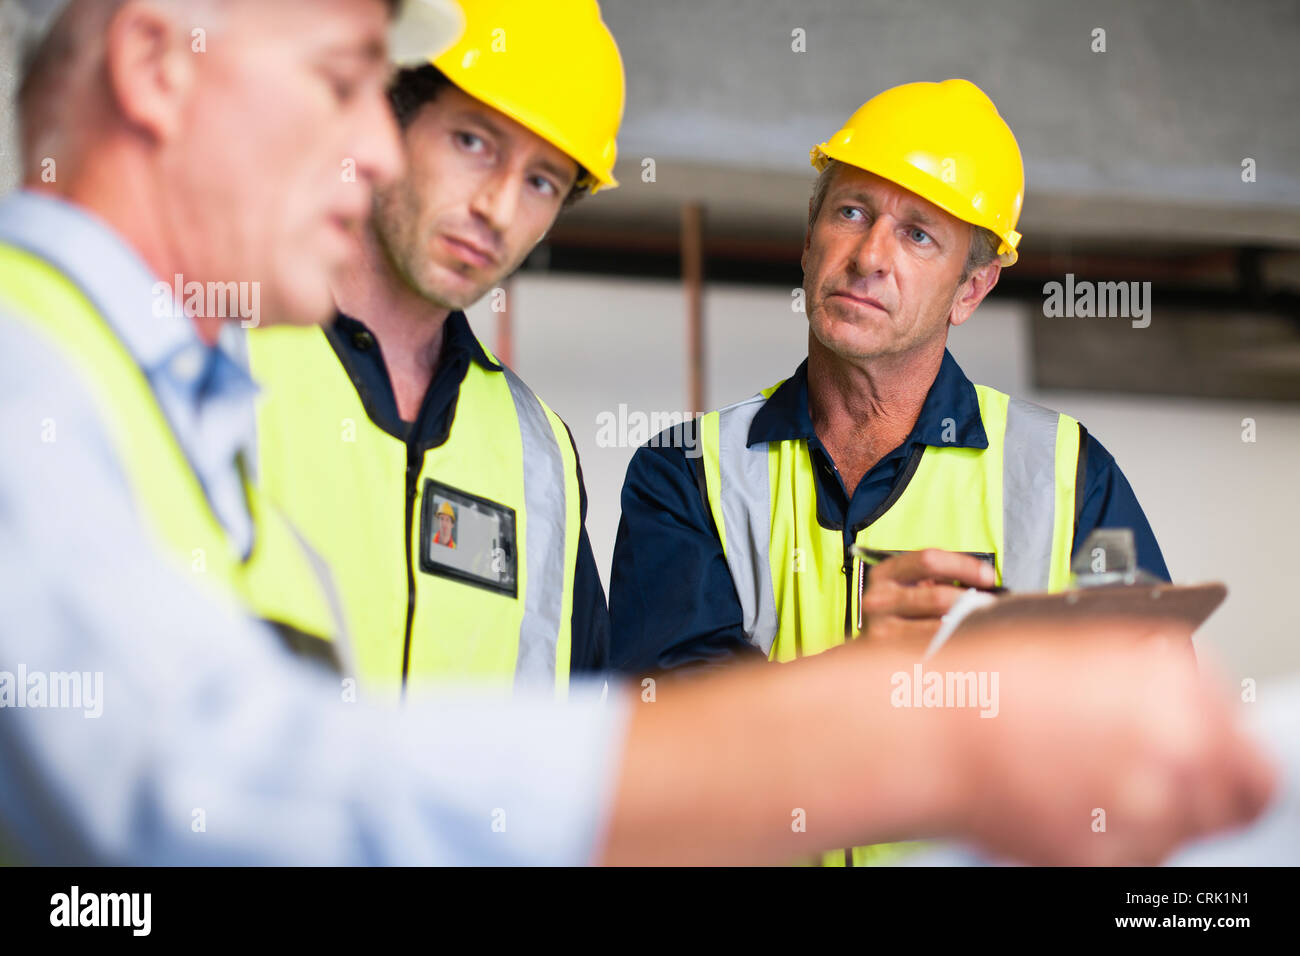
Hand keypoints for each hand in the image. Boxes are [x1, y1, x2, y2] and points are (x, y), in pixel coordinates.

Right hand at [859, 548, 996, 643]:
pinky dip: (956, 646)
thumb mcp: (909, 584)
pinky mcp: (889, 656)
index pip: (929, 559)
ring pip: (939, 626)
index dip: (963, 566)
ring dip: (968, 624)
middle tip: (993, 606)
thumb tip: (984, 581)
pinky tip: (967, 644)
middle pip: (937, 596)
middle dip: (973, 601)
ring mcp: (881, 629)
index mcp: (886, 572)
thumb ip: (939, 578)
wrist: (865, 645)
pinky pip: (933, 649)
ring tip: (984, 624)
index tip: (988, 577)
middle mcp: (879, 598)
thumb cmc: (898, 611)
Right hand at [947, 637, 1277, 864]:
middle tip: (1155, 778)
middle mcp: (1175, 754)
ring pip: (1181, 834)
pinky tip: (1068, 801)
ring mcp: (1140, 813)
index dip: (1233, 760)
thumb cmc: (995, 686)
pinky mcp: (1101, 859)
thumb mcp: (1094, 650)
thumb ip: (1163, 680)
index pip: (1255, 758)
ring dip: (1152, 814)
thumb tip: (1200, 705)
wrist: (932, 734)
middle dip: (1201, 791)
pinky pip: (1129, 857)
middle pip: (1235, 803)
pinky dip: (1107, 837)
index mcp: (1179, 694)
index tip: (1214, 763)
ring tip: (1093, 782)